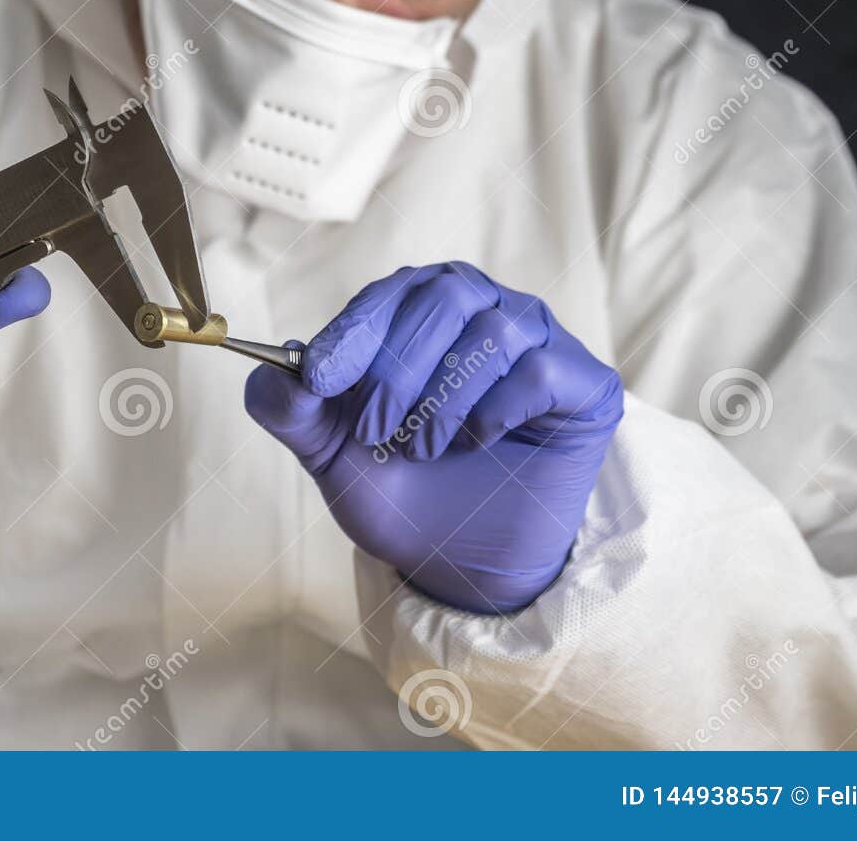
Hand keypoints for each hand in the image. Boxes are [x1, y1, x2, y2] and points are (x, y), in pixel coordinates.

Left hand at [245, 262, 621, 612]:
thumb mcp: (336, 457)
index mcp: (425, 312)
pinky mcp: (585, 383)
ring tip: (426, 448)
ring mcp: (540, 342)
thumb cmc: (405, 492)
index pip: (392, 293)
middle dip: (400, 368)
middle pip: (446, 297)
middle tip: (379, 432)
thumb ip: (297, 412)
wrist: (465, 562)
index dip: (355, 331)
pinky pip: (540, 369)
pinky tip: (480, 441)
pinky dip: (497, 409)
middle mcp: (486, 310)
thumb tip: (271, 374)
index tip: (321, 379)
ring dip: (446, 397)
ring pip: (494, 330)